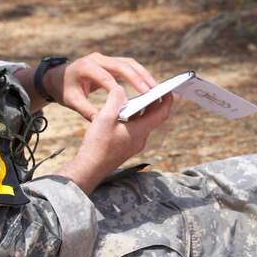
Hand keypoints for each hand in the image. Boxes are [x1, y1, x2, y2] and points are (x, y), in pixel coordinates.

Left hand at [47, 53, 155, 119]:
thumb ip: (86, 110)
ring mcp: (105, 59)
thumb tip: (100, 122)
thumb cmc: (65, 89)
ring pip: (129, 63)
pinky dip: (139, 74)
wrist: (58, 77)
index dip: (118, 88)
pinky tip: (149, 85)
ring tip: (155, 87)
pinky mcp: (110, 62)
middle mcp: (96, 59)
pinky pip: (128, 65)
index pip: (105, 76)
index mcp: (85, 67)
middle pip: (122, 65)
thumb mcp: (72, 101)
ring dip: (143, 74)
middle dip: (137, 78)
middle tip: (150, 91)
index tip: (129, 101)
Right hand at [57, 85, 171, 193]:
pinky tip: (120, 113)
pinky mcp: (126, 147)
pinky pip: (134, 129)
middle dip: (152, 102)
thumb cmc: (98, 144)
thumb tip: (120, 89)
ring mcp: (134, 144)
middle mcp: (141, 138)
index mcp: (141, 131)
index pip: (162, 113)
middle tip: (148, 88)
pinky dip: (131, 118)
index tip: (167, 89)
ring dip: (140, 110)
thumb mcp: (105, 117)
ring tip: (133, 97)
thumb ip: (115, 100)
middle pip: (152, 117)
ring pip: (142, 123)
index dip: (166, 100)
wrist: (89, 167)